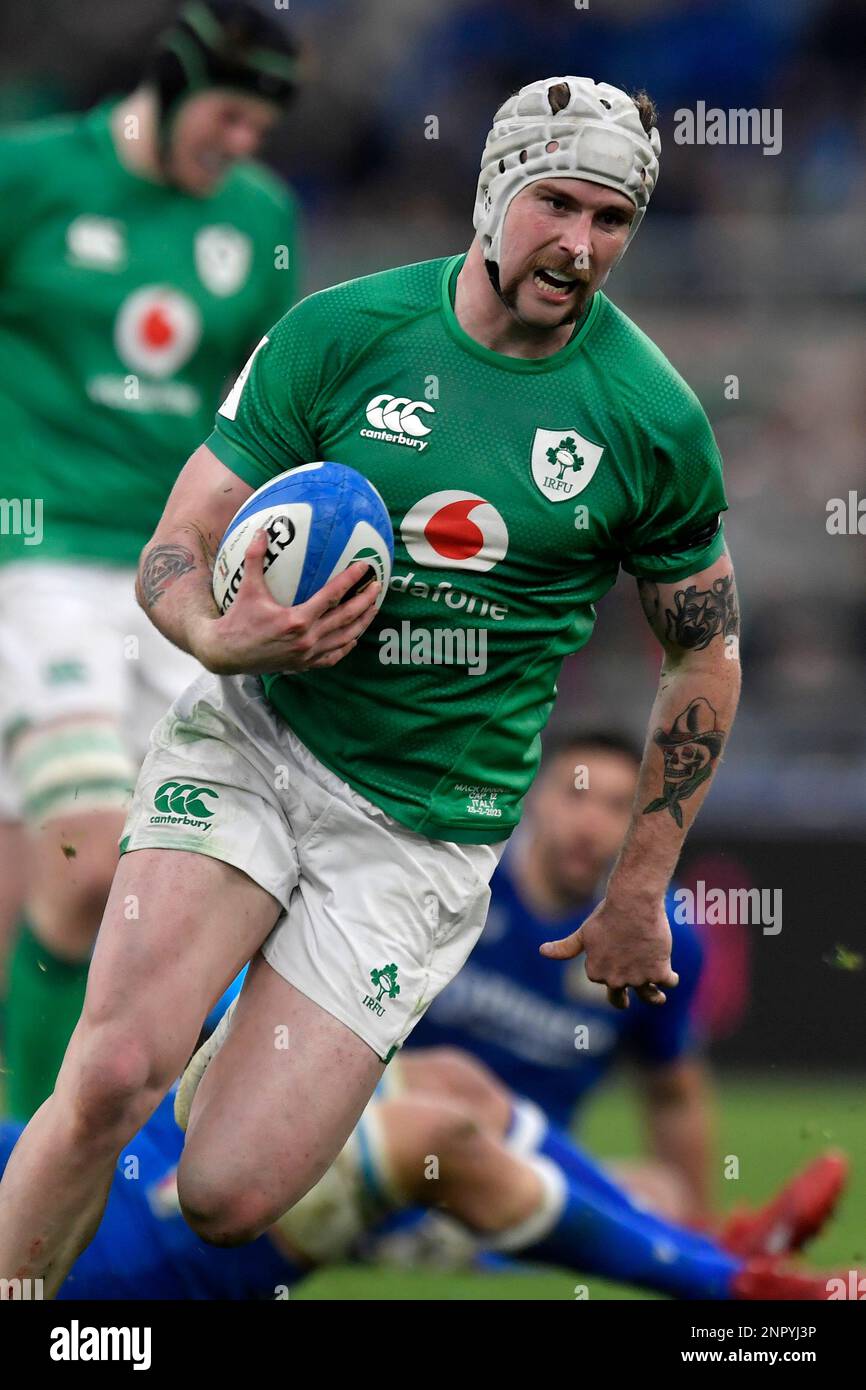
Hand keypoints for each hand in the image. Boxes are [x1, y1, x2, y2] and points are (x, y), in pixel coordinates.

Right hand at [194, 529, 380, 674]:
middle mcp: (307, 639)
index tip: (364, 567)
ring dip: (362, 623)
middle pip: (347, 618)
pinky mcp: (305, 665)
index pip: (332, 596)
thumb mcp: (247, 588)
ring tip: (374, 608)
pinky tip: (354, 636)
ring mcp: (308, 654)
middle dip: (366, 601)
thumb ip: (255, 558)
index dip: (350, 580)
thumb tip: (261, 531)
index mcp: (296, 620)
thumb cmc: (238, 619)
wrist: (227, 653)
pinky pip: (333, 656)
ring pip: (345, 638)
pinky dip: (346, 646)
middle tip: (378, 586)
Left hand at [539, 895, 677, 1009]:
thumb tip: (542, 951)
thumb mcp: (584, 933)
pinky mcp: (659, 972)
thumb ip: (566, 947)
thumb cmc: (607, 914)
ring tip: (658, 997)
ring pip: (650, 996)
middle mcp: (616, 980)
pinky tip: (672, 974)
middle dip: (621, 1000)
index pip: (603, 979)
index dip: (609, 969)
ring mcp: (638, 978)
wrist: (632, 903)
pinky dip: (670, 977)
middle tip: (623, 1002)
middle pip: (619, 997)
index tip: (613, 959)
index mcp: (596, 972)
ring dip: (654, 997)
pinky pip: (668, 982)